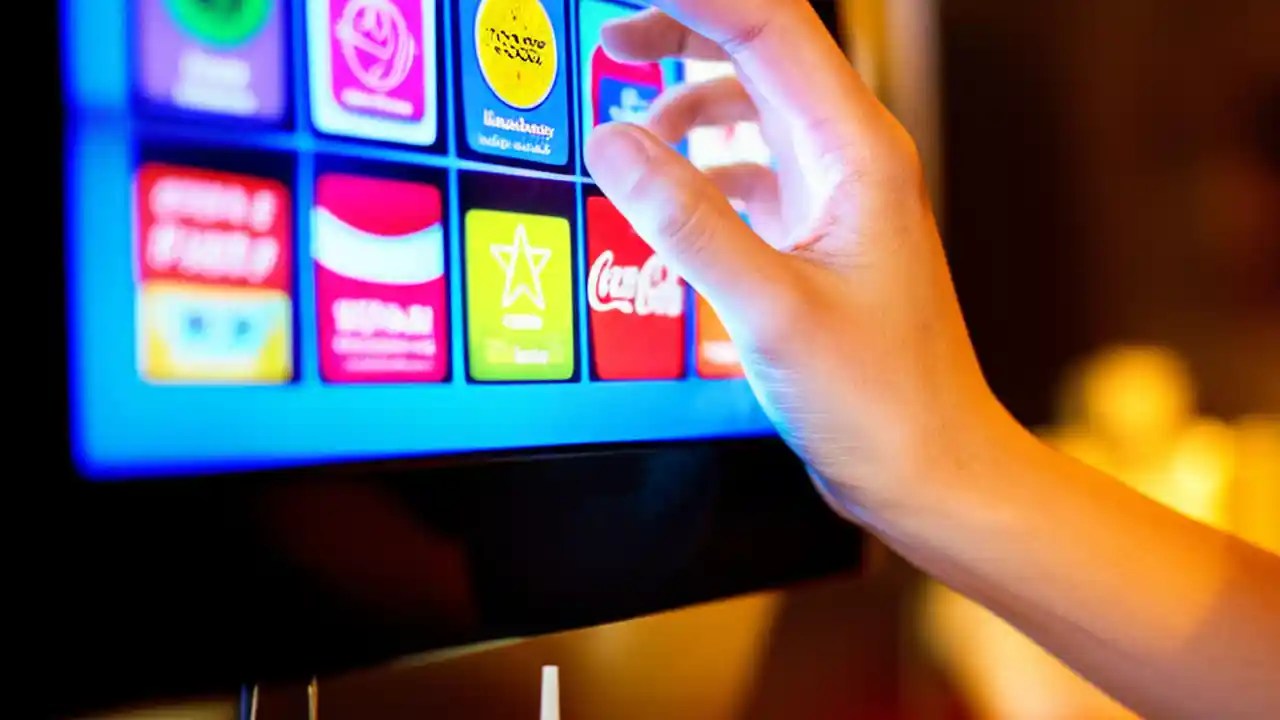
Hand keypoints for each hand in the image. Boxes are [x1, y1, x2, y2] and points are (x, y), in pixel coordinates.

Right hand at [586, 0, 1021, 528]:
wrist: (930, 469)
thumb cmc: (878, 400)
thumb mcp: (770, 309)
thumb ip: (688, 222)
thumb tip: (613, 144)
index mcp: (855, 152)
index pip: (768, 27)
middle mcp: (850, 161)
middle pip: (760, 55)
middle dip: (681, 38)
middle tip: (608, 44)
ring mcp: (836, 199)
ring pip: (752, 115)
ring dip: (688, 109)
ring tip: (626, 134)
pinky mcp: (818, 240)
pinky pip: (752, 175)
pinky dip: (703, 171)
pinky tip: (669, 202)